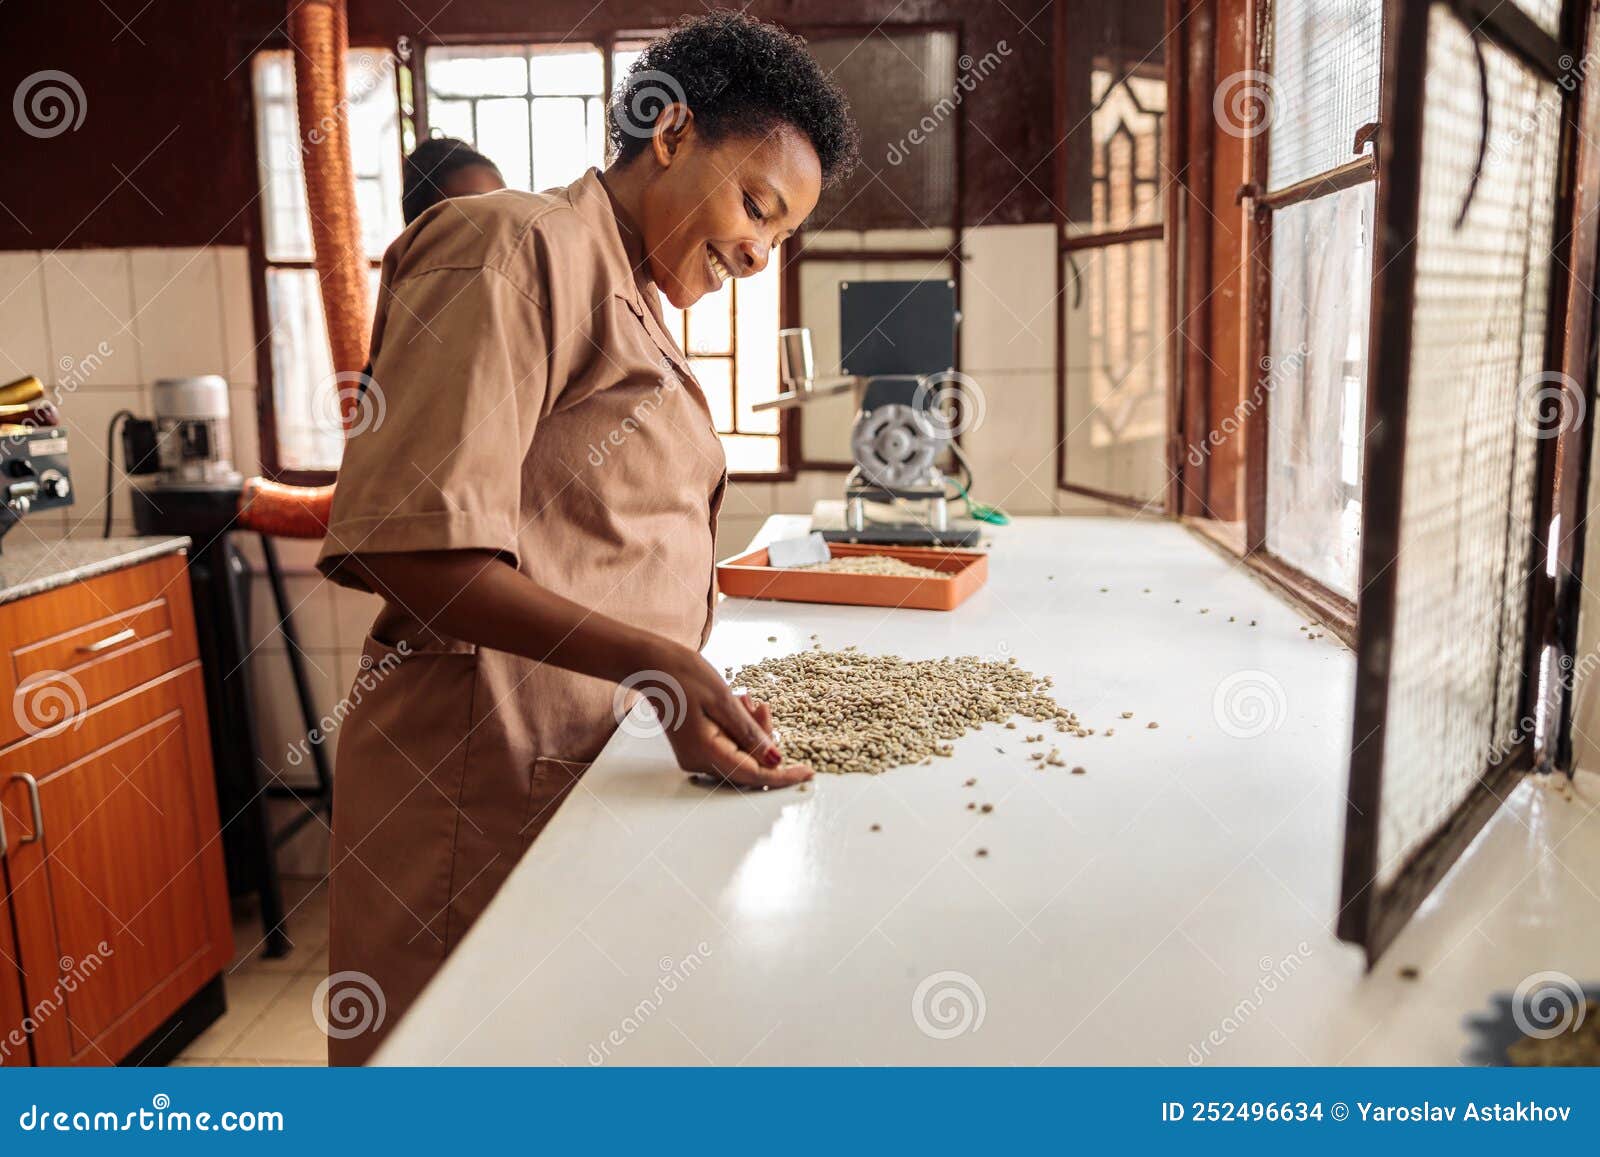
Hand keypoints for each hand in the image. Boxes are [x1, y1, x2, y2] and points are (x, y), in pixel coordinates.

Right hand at [641, 644, 812, 788]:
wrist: (652, 666)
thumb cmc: (684, 676)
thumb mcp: (724, 700)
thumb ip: (751, 733)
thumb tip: (775, 760)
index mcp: (706, 752)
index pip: (754, 775)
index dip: (784, 775)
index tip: (809, 772)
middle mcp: (699, 762)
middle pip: (749, 766)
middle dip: (764, 740)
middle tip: (761, 708)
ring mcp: (696, 757)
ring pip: (741, 756)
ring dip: (752, 732)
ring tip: (745, 702)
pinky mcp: (697, 748)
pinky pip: (729, 748)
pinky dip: (740, 730)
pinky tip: (736, 707)